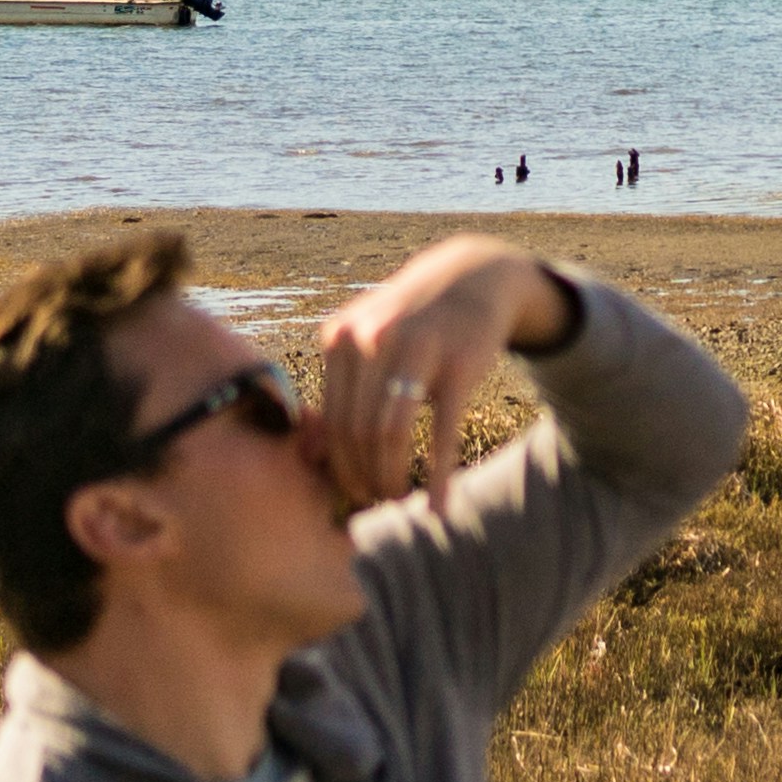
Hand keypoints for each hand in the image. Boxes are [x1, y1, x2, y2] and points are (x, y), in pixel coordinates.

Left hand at [311, 235, 572, 515]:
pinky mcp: (459, 362)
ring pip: (390, 432)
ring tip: (400, 498)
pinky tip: (440, 505)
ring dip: (393, 476)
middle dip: (366, 476)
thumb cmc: (410, 325)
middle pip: (358, 430)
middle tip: (380, 500)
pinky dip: (440, 475)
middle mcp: (372, 338)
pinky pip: (442, 431)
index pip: (333, 419)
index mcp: (339, 337)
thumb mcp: (366, 340)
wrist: (471, 277)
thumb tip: (310, 456)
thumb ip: (340, 389)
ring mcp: (416, 347)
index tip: (355, 493)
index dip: (342, 465)